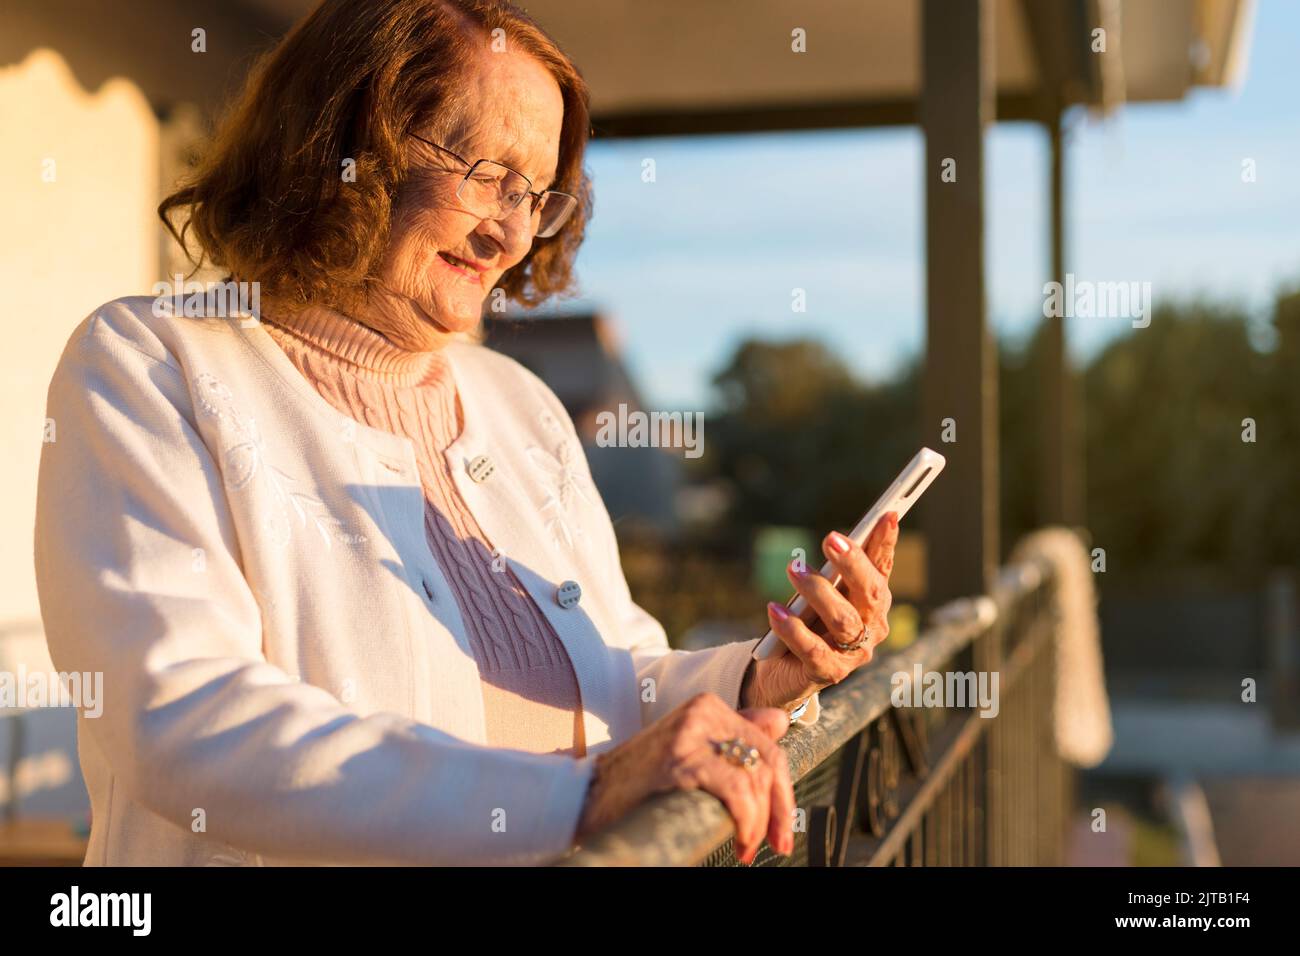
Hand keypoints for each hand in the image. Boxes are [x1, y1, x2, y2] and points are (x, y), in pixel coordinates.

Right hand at [574, 693, 794, 863]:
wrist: (591, 797)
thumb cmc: (643, 781)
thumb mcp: (692, 751)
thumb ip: (735, 732)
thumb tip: (779, 721)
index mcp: (707, 706)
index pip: (765, 745)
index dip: (781, 791)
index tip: (783, 828)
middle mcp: (702, 711)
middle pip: (764, 761)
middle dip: (776, 810)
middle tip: (775, 844)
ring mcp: (690, 733)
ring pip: (752, 779)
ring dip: (758, 823)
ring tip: (746, 847)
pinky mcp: (680, 759)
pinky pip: (735, 790)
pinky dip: (746, 820)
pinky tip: (738, 838)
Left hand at [743, 511, 899, 712]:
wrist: (782, 672)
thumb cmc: (807, 623)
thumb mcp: (821, 592)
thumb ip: (833, 571)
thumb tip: (837, 540)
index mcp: (873, 601)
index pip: (882, 566)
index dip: (886, 542)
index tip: (887, 514)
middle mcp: (872, 626)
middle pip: (869, 592)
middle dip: (852, 563)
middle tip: (830, 538)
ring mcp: (853, 653)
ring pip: (843, 620)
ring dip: (817, 591)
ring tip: (794, 569)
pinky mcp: (828, 672)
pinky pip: (812, 650)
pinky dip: (791, 628)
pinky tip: (774, 610)